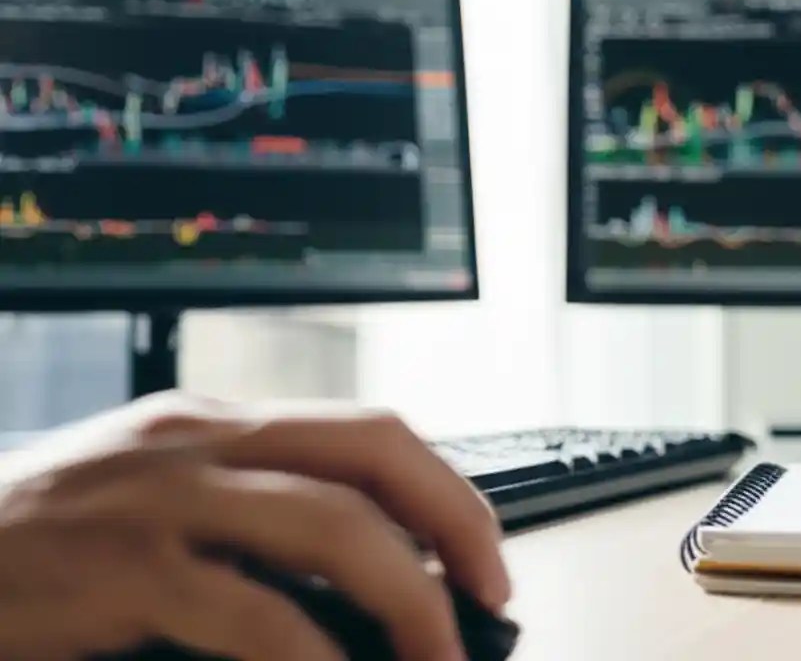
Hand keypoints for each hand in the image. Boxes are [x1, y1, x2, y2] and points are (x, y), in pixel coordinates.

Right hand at [0, 391, 508, 660]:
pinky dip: (316, 657)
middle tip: (491, 599)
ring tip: (438, 658)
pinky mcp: (116, 569)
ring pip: (335, 525)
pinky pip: (254, 612)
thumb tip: (364, 582)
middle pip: (375, 454)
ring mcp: (157, 499)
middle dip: (458, 525)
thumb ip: (249, 527)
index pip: (369, 431)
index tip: (484, 557)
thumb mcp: (150, 509)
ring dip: (411, 599)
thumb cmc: (35, 548)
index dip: (448, 492)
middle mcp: (198, 443)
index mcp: (214, 426)